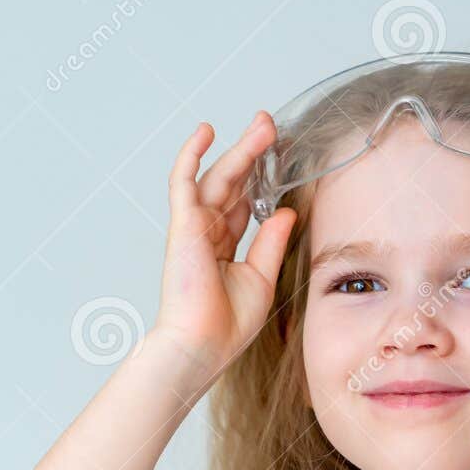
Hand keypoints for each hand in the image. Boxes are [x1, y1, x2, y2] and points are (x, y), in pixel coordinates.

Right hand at [151, 112, 296, 371]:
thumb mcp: (262, 277)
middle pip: (232, 182)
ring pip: (217, 176)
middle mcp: (208, 232)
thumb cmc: (227, 324)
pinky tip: (206, 132)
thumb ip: (271, 241)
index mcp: (225, 247)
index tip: (278, 157)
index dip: (260, 179)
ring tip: (261, 124)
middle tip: (270, 125)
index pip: (243, 203)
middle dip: (251, 153)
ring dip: (238, 149)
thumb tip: (286, 211)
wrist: (203, 345)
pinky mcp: (183, 225)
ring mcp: (194, 227)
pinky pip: (183, 181)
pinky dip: (191, 155)